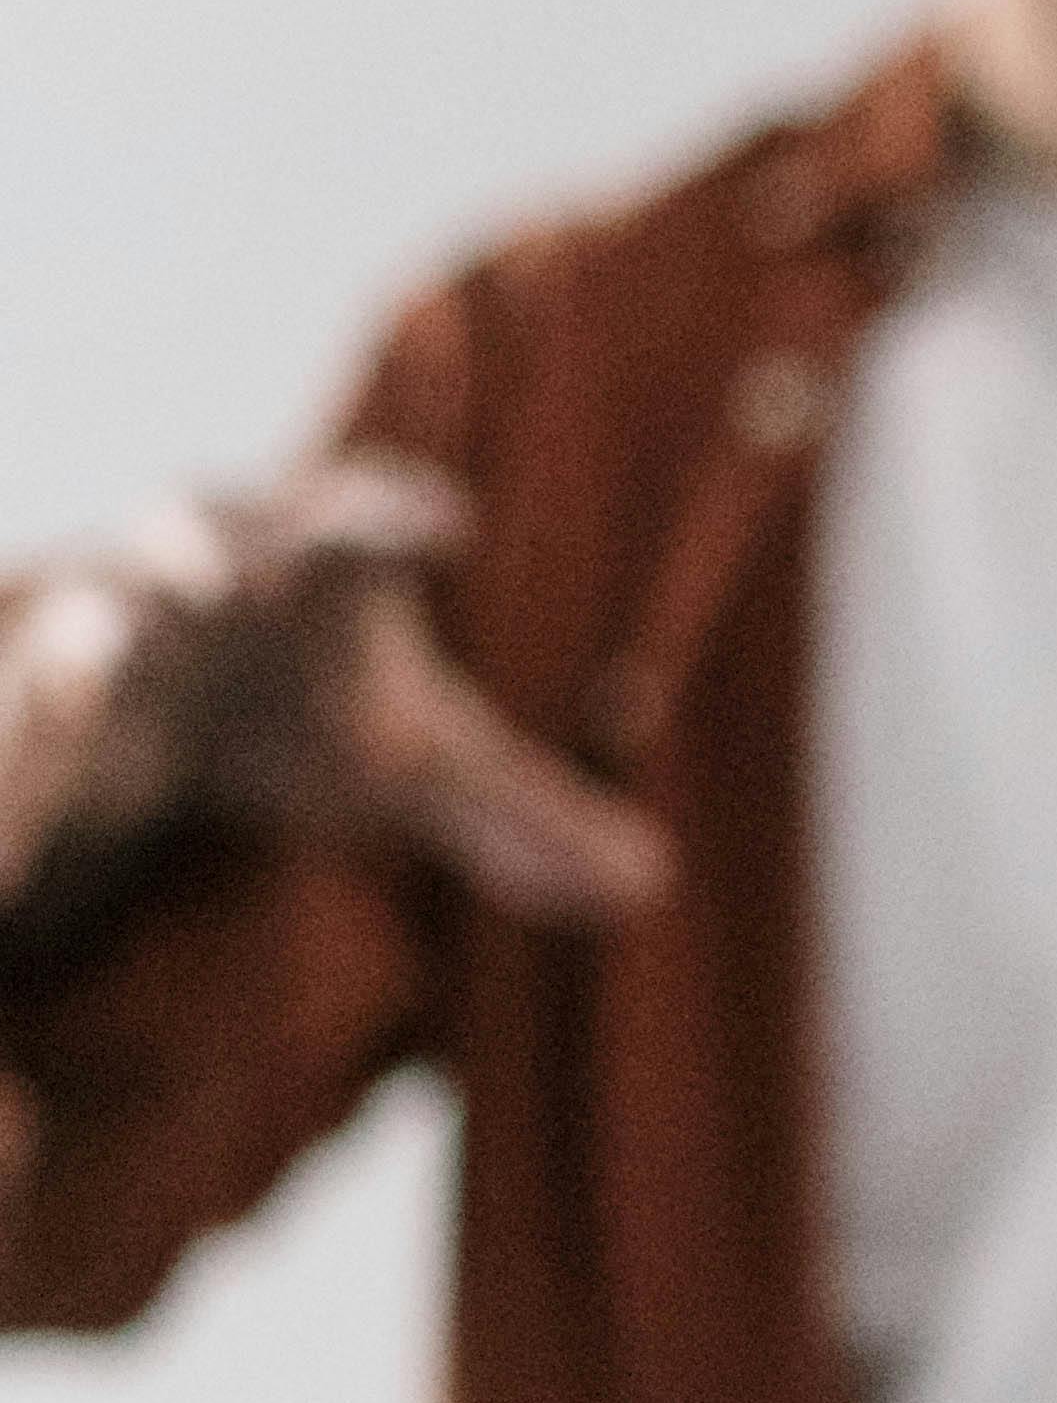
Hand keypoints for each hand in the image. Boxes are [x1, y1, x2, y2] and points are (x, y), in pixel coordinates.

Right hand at [0, 456, 670, 928]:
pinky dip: (19, 755)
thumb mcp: (399, 757)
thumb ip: (516, 815)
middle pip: (195, 534)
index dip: (393, 515)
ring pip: (83, 616)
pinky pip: (16, 723)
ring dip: (90, 640)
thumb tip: (648, 887)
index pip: (359, 523)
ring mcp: (91, 621)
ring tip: (99, 661)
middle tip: (220, 581)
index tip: (444, 521)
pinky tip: (20, 795)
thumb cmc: (290, 701)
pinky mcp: (25, 698)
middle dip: (204, 553)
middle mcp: (190, 565)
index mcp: (303, 558)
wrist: (131, 695)